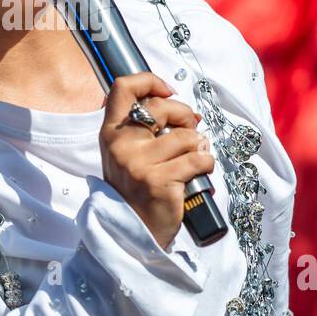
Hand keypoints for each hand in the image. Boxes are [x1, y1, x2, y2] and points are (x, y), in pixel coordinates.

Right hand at [98, 72, 214, 249]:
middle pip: (162, 107)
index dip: (149, 80)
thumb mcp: (126, 155)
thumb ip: (144, 129)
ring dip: (198, 147)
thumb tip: (181, 107)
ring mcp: (138, 163)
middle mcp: (120, 144)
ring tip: (190, 161)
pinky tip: (198, 174)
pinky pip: (198, 159)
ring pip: (186, 136)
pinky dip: (206, 165)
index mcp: (110, 133)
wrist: (131, 235)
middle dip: (185, 115)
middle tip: (190, 132)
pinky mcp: (159, 181)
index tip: (166, 92)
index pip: (123, 88)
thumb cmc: (135, 191)